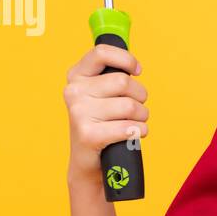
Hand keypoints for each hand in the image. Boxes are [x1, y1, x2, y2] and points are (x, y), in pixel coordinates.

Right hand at [64, 44, 148, 179]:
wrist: (88, 163)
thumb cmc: (101, 124)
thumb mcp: (101, 94)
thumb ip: (111, 76)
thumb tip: (134, 66)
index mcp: (76, 76)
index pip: (102, 52)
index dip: (126, 59)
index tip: (137, 71)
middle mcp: (74, 91)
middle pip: (123, 82)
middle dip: (140, 96)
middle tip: (137, 107)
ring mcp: (79, 113)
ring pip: (130, 106)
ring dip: (142, 117)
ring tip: (134, 123)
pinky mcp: (88, 134)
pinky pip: (129, 128)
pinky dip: (139, 132)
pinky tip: (133, 135)